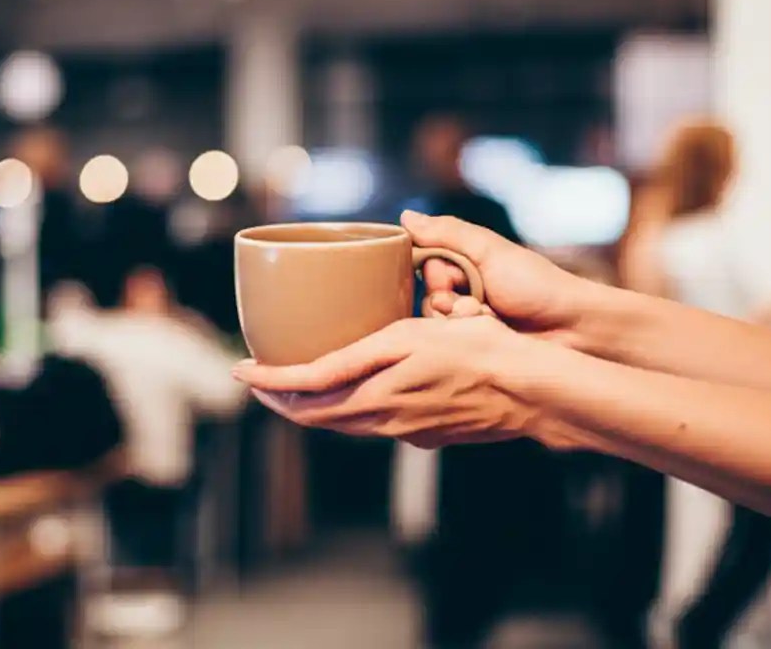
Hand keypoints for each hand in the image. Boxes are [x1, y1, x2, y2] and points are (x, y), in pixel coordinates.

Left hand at [233, 315, 550, 448]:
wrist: (529, 390)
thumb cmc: (477, 349)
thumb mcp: (411, 337)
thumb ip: (355, 355)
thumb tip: (311, 373)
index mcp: (375, 388)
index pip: (305, 391)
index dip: (268, 382)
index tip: (240, 371)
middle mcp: (383, 416)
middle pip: (315, 416)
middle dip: (281, 400)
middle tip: (257, 380)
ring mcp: (404, 429)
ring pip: (341, 423)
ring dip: (310, 409)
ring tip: (292, 390)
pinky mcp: (424, 434)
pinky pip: (370, 425)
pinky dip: (344, 412)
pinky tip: (350, 396)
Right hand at [402, 210, 598, 346]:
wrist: (571, 328)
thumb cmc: (536, 284)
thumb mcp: (490, 250)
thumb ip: (448, 233)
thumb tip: (405, 217)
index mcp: (466, 264)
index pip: (424, 265)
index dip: (433, 273)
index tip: (450, 279)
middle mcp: (463, 292)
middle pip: (425, 296)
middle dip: (446, 300)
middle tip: (472, 301)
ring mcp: (468, 323)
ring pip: (434, 323)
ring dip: (458, 320)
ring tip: (487, 317)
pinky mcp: (473, 349)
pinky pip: (448, 346)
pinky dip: (467, 337)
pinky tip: (490, 334)